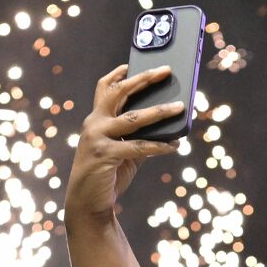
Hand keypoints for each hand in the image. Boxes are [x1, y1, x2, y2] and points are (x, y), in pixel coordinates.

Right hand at [63, 64, 183, 223]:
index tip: (133, 62)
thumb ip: (139, 137)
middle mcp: (94, 124)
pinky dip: (159, 146)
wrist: (86, 204)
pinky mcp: (105, 155)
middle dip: (143, 79)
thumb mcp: (123, 152)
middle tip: (165, 71)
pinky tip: (174, 146)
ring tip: (180, 107)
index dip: (118, 74)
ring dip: (159, 111)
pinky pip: (138, 147)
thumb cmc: (106, 175)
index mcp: (96, 120)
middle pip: (118, 92)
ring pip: (133, 118)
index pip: (104, 88)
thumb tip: (168, 125)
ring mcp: (97, 138)